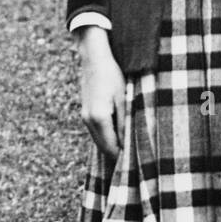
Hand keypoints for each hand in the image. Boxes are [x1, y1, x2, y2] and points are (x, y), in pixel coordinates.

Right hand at [77, 27, 125, 159]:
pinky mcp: (85, 112)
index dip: (123, 157)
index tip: (136, 162)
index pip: (111, 147)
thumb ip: (125, 122)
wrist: (94, 59)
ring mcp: (85, 117)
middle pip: (103, 148)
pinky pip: (96, 132)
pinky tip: (118, 135)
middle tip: (134, 160)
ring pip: (99, 141)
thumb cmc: (112, 75)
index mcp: (99, 118)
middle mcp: (88, 120)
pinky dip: (106, 137)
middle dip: (117, 155)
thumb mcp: (124, 98)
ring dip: (112, 146)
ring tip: (129, 149)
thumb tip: (128, 143)